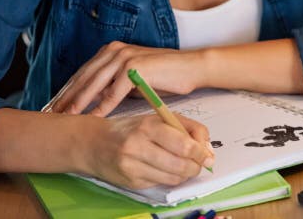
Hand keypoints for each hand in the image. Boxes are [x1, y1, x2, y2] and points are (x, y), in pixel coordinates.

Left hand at [46, 41, 202, 116]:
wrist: (189, 68)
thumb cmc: (164, 75)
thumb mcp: (131, 78)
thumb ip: (111, 84)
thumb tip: (91, 98)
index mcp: (111, 50)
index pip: (83, 73)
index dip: (66, 91)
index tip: (53, 107)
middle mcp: (114, 50)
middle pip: (83, 78)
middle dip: (66, 98)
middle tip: (51, 115)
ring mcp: (124, 57)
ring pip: (94, 85)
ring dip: (79, 103)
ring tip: (67, 118)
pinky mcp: (134, 68)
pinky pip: (113, 92)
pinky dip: (102, 107)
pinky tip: (93, 118)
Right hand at [81, 111, 213, 188]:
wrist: (94, 143)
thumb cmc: (131, 128)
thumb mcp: (158, 118)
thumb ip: (186, 128)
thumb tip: (207, 148)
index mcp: (148, 126)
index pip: (183, 144)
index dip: (200, 152)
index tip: (207, 155)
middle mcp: (138, 146)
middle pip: (180, 164)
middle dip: (196, 166)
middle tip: (200, 163)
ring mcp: (133, 166)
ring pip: (172, 178)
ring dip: (185, 174)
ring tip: (186, 166)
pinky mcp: (131, 182)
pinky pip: (160, 183)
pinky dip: (170, 178)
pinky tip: (166, 169)